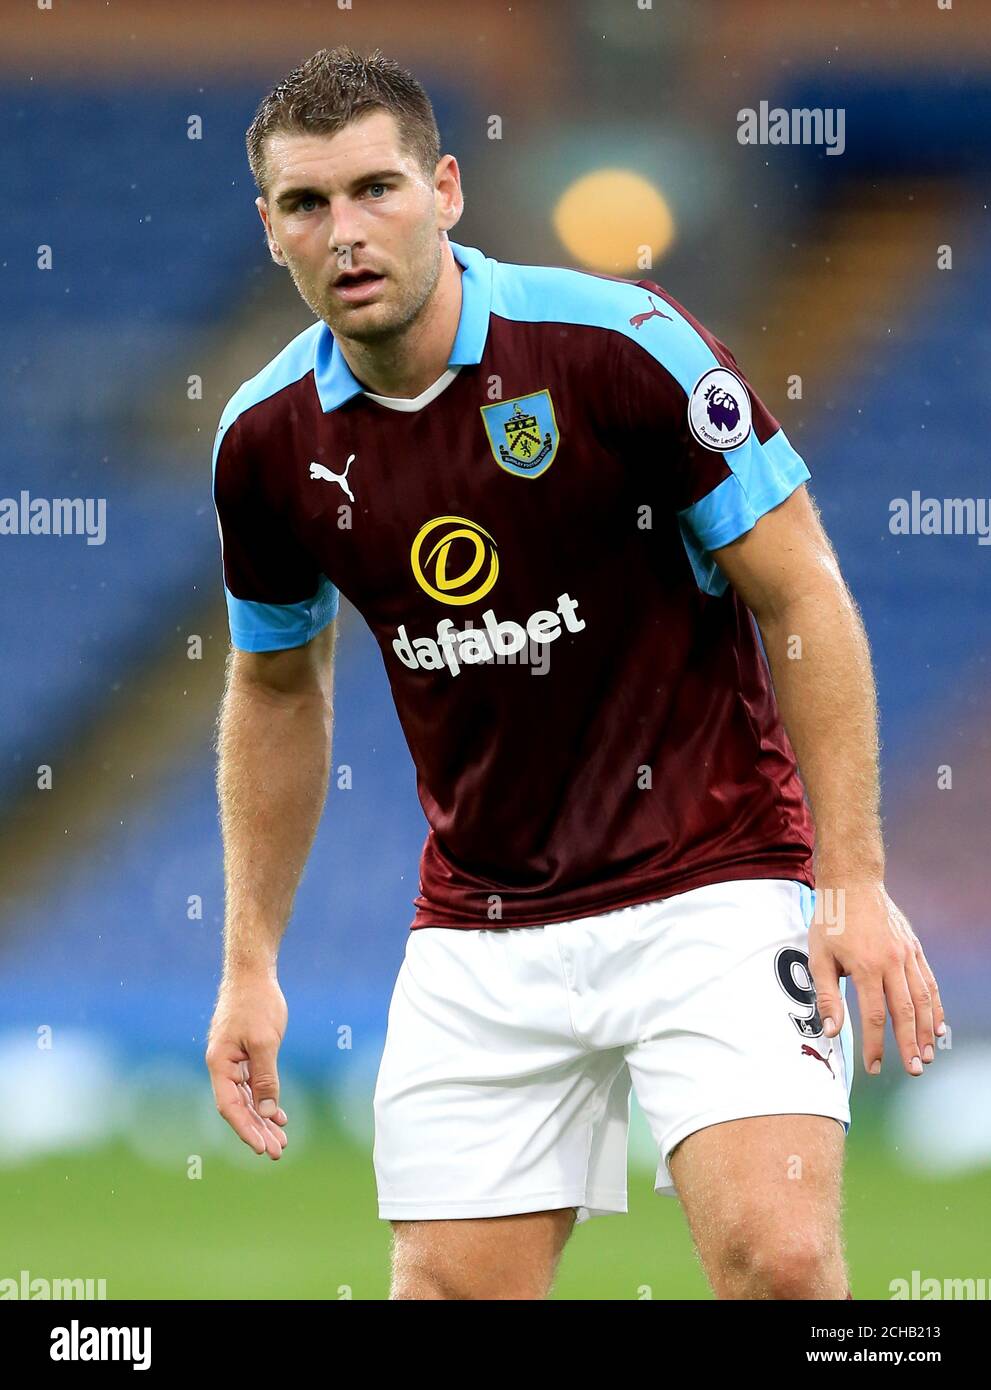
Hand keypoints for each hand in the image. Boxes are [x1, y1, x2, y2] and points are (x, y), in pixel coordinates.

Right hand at [206, 973, 288, 1158]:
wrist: (253, 973)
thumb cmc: (256, 1002)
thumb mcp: (264, 1041)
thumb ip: (265, 1078)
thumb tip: (266, 1112)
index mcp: (219, 1063)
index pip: (229, 1106)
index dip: (245, 1129)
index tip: (261, 1148)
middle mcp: (222, 1066)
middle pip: (239, 1107)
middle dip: (257, 1131)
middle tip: (277, 1152)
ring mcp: (233, 1061)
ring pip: (247, 1099)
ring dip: (263, 1120)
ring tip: (281, 1141)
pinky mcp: (245, 1054)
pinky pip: (253, 1085)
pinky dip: (266, 1100)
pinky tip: (279, 1116)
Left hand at [807, 880, 944, 1077]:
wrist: (853, 883)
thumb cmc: (831, 921)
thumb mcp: (819, 956)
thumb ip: (826, 996)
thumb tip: (831, 1030)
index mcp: (865, 966)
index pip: (873, 1015)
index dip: (875, 1044)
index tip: (874, 1067)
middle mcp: (891, 962)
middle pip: (904, 1011)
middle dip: (909, 1044)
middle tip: (913, 1070)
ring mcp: (906, 954)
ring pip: (922, 999)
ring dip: (926, 1029)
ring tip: (927, 1054)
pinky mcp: (914, 948)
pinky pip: (929, 982)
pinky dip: (935, 1006)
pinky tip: (937, 1025)